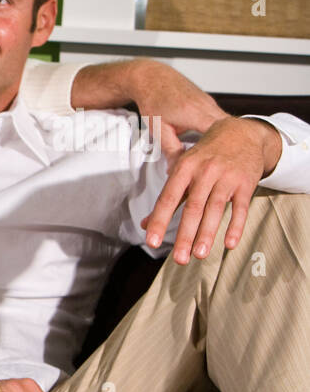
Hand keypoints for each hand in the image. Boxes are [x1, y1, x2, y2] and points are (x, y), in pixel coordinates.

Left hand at [72, 60, 225, 158]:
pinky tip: (214, 143)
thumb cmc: (152, 99)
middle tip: (229, 165)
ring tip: (223, 157)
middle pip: (228, 131)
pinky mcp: (206, 102)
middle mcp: (207, 106)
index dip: (226, 151)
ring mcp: (208, 103)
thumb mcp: (159, 130)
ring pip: (224, 124)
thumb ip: (170, 150)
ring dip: (225, 139)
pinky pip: (218, 119)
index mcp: (196, 113)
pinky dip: (219, 131)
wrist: (151, 78)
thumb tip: (176, 170)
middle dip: (229, 148)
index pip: (221, 136)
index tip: (227, 165)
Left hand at [141, 116, 282, 262]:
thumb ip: (168, 198)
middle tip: (179, 259)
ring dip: (207, 234)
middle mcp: (205, 171)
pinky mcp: (247, 182)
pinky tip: (229, 243)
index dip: (160, 221)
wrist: (243, 132)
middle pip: (193, 208)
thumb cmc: (208, 154)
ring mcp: (227, 176)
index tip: (152, 242)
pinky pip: (241, 207)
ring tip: (199, 255)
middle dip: (185, 235)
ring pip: (215, 209)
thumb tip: (145, 224)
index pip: (168, 198)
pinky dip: (236, 226)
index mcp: (185, 167)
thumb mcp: (184, 168)